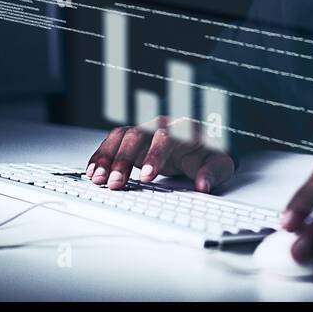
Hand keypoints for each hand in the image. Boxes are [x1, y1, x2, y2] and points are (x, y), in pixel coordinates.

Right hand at [84, 115, 234, 192]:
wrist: (200, 144)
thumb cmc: (208, 154)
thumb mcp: (220, 164)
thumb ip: (213, 173)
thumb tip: (203, 186)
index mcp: (182, 128)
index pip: (165, 137)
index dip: (155, 156)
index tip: (147, 177)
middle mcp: (159, 125)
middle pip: (137, 135)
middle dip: (124, 159)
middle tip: (115, 183)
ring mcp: (143, 131)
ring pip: (120, 136)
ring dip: (106, 157)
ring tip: (97, 179)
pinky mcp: (131, 140)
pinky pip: (111, 143)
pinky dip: (100, 156)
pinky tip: (92, 172)